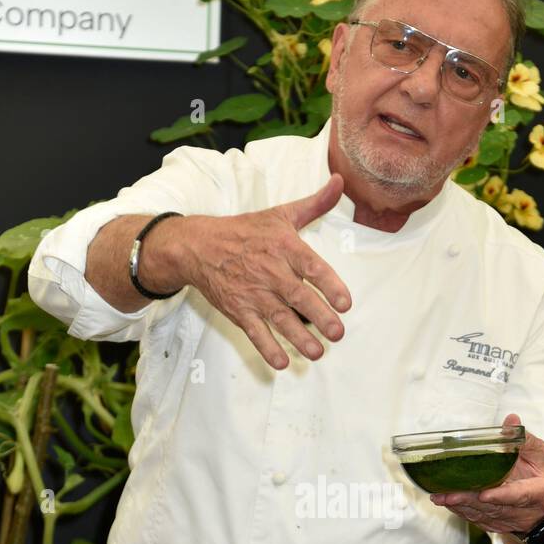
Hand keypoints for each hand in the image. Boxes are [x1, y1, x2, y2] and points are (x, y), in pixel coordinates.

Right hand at [176, 173, 351, 369]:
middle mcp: (270, 271)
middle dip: (319, 317)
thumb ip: (315, 204)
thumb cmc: (245, 231)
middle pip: (298, 297)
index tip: (346, 303)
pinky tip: (282, 363)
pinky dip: (267, 349)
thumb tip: (340, 181)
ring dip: (299, 338)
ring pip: (279, 319)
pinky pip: (255, 333)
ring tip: (318, 353)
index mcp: (284, 246)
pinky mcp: (238, 310)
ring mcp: (253, 293)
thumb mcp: (280, 214)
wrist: (198, 246)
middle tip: (338, 333)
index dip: (330, 285)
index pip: (312, 267)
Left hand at [428, 412, 543, 534]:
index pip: (518, 496)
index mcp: (536, 492)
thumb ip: (525, 440)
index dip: (501, 496)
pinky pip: (475, 519)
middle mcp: (520, 510)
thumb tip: (511, 419)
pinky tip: (446, 502)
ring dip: (459, 506)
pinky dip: (460, 511)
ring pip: (481, 515)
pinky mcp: (494, 525)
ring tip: (439, 497)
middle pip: (492, 508)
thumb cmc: (540, 477)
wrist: (543, 512)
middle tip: (448, 495)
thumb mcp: (540, 456)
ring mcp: (506, 520)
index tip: (484, 495)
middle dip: (469, 501)